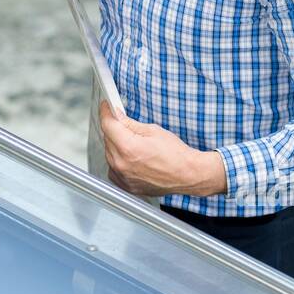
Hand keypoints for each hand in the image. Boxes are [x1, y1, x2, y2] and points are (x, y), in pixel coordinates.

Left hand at [98, 101, 226, 197]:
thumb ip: (129, 123)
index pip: (107, 125)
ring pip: (109, 154)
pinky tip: (132, 158)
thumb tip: (116, 116)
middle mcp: (122, 164)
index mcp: (128, 147)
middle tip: (125, 125)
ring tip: (135, 145)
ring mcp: (123, 177)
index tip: (106, 107)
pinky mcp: (126, 185)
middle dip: (114, 129)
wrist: (187, 175)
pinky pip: (114, 168)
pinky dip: (119, 161)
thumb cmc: (176, 154)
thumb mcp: (153, 130)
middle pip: (107, 139)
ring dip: (116, 145)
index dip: (106, 113)